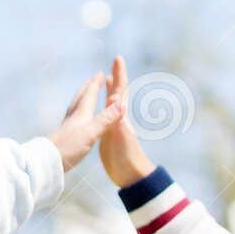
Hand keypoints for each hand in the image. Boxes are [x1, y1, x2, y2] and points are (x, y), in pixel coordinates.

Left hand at [47, 70, 124, 172]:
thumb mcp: (91, 133)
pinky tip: (74, 121)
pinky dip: (75, 114)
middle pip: (80, 98)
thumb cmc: (69, 147)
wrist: (46, 162)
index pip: (89, 95)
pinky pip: (71, 120)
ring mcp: (66, 127)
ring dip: (80, 99)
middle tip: (92, 80)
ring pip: (74, 108)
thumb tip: (121, 103)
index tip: (101, 74)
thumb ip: (106, 119)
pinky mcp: (62, 137)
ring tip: (83, 96)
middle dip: (87, 88)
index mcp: (81, 114)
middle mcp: (72, 118)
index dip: (95, 84)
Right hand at [98, 56, 155, 186]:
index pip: (120, 90)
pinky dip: (106, 108)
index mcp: (120, 115)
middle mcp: (119, 118)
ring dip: (111, 90)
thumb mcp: (119, 136)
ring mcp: (115, 126)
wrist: (130, 176)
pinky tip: (103, 109)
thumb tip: (114, 98)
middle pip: (117, 93)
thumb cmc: (126, 157)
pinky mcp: (110, 135)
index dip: (119, 74)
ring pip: (113, 104)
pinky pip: (107, 116)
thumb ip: (116, 118)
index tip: (118, 58)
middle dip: (116, 77)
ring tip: (108, 80)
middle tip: (114, 63)